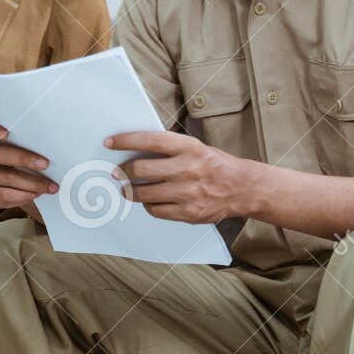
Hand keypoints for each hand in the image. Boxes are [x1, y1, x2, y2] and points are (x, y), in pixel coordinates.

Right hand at [0, 116, 56, 209]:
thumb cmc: (9, 152)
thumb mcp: (11, 140)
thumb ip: (20, 137)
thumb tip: (45, 141)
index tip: (6, 133)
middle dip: (23, 159)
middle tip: (44, 164)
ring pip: (5, 177)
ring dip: (31, 183)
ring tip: (48, 185)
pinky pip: (2, 196)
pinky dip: (22, 196)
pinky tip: (35, 193)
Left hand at [106, 130, 254, 224]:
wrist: (243, 188)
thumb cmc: (214, 165)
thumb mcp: (195, 148)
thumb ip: (170, 149)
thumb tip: (135, 152)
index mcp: (189, 147)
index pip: (150, 141)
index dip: (126, 141)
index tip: (110, 142)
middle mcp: (188, 169)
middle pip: (141, 170)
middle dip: (123, 171)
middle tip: (117, 172)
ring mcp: (188, 193)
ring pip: (145, 193)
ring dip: (131, 191)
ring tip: (128, 189)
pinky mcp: (188, 212)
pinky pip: (156, 210)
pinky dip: (148, 205)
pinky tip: (150, 200)